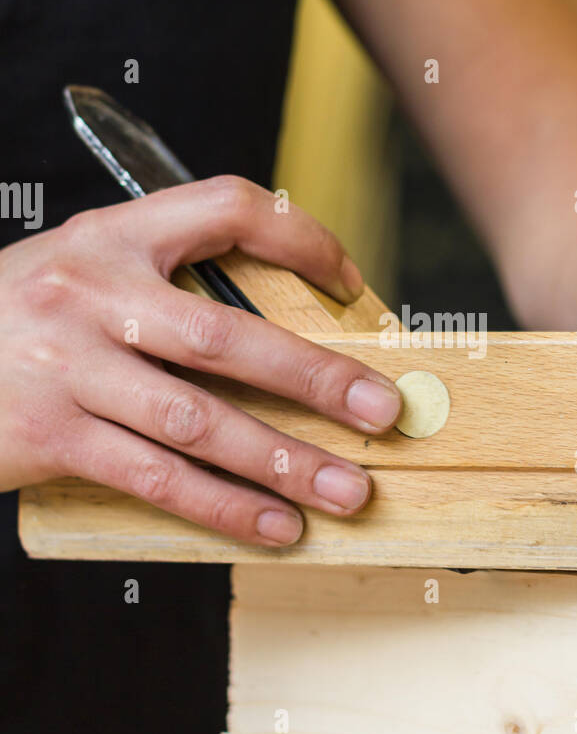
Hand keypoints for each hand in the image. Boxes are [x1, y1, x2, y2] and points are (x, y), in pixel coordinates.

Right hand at [0, 177, 401, 543]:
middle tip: (384, 411)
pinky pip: (157, 479)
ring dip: (285, 461)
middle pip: (228, 336)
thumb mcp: (78, 272)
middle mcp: (92, 293)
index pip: (226, 208)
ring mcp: (71, 367)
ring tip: (349, 491)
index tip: (351, 283)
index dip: (300, 239)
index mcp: (111, 235)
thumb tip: (280, 338)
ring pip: (201, 421)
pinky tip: (276, 525)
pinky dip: (224, 506)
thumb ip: (160, 287)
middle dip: (318, 378)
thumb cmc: (13, 321)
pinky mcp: (52, 437)